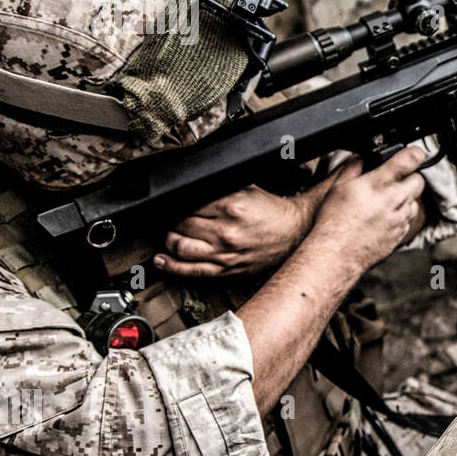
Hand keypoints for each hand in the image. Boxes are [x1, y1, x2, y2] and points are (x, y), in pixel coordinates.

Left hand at [154, 176, 335, 278]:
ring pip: (181, 248)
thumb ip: (220, 186)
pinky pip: (192, 271)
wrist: (294, 233)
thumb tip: (194, 184)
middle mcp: (226, 232)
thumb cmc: (271, 211)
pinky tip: (162, 260)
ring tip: (168, 236)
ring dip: (168, 242)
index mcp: (230, 207)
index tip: (172, 205)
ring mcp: (225, 253)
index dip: (175, 205)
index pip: (187, 205)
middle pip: (180, 226)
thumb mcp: (247, 188)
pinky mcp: (227, 269)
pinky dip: (172, 266)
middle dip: (170, 222)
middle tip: (169, 219)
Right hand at [307, 147, 426, 272]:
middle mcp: (394, 201)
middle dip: (410, 177)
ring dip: (406, 198)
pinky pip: (408, 221)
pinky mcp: (399, 235)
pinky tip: (385, 218)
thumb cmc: (334, 223)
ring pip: (415, 202)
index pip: (410, 160)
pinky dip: (401, 216)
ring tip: (387, 201)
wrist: (336, 254)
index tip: (414, 153)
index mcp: (379, 184)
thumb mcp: (337, 187)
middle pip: (419, 181)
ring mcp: (399, 220)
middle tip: (396, 179)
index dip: (415, 153)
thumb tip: (361, 159)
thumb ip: (353, 168)